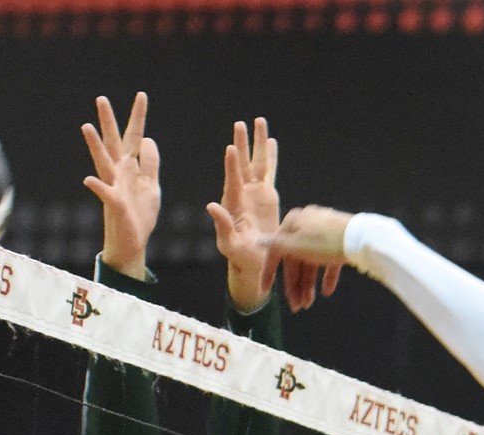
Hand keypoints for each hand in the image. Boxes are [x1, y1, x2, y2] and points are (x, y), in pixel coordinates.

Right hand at [81, 92, 159, 278]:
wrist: (132, 242)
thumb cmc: (140, 214)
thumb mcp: (152, 186)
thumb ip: (150, 164)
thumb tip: (147, 140)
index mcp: (131, 167)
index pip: (135, 137)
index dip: (138, 117)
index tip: (141, 94)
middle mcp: (119, 173)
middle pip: (114, 142)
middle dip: (109, 121)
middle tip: (101, 98)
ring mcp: (114, 187)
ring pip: (103, 162)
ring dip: (95, 145)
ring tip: (86, 127)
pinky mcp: (113, 205)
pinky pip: (104, 194)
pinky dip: (97, 187)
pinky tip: (88, 180)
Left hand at [206, 117, 279, 310]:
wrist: (255, 263)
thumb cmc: (239, 258)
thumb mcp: (229, 244)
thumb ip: (221, 225)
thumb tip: (212, 206)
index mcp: (232, 204)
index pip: (232, 179)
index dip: (232, 164)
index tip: (231, 146)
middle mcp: (242, 193)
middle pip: (243, 164)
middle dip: (243, 143)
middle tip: (240, 123)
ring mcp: (255, 193)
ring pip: (257, 163)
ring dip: (257, 143)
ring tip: (259, 122)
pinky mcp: (267, 196)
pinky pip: (269, 172)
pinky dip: (271, 157)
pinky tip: (271, 142)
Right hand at [260, 205, 351, 311]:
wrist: (362, 238)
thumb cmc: (325, 242)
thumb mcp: (296, 245)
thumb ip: (276, 246)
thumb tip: (256, 241)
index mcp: (293, 223)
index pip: (276, 252)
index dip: (269, 272)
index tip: (265, 291)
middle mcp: (306, 225)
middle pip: (295, 260)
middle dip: (295, 285)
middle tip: (297, 306)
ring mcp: (324, 234)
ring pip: (311, 263)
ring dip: (309, 284)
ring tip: (309, 304)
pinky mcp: (340, 243)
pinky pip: (328, 262)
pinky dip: (326, 277)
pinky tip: (327, 292)